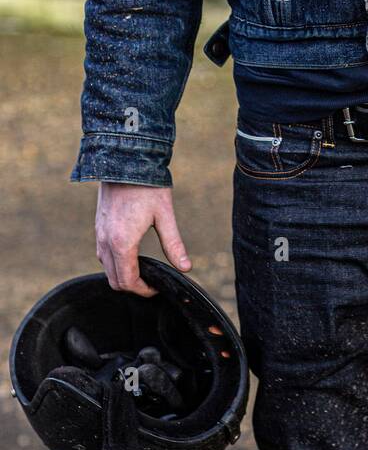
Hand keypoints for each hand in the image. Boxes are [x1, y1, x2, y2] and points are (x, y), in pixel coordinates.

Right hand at [95, 182, 191, 297]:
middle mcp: (106, 241)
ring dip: (122, 274)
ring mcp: (99, 234)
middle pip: (114, 280)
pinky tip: (131, 254)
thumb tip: (186, 268)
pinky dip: (114, 262)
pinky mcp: (98, 226)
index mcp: (122, 242)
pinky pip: (102, 254)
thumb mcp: (165, 215)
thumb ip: (174, 244)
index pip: (128, 281)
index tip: (156, 288)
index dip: (143, 290)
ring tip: (143, 269)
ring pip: (106, 268)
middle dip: (132, 286)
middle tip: (151, 282)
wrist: (125, 160)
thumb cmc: (147, 186)